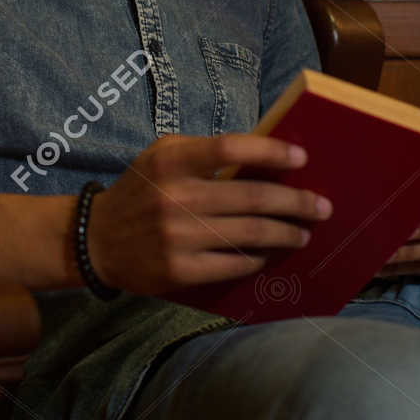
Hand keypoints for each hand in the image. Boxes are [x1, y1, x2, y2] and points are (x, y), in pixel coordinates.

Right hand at [84, 132, 332, 297]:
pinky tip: (268, 254)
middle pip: (252, 196)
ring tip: (303, 232)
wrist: (97, 241)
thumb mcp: (161, 156)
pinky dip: (257, 259)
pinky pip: (233, 264)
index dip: (271, 152)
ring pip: (250, 234)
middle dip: (296, 202)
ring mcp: (177, 238)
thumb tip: (265, 156)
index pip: (231, 148)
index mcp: (171, 161)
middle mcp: (175, 198)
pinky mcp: (179, 271)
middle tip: (321, 206)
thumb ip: (204, 152)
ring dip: (285, 233)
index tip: (301, 158)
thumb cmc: (141, 191)